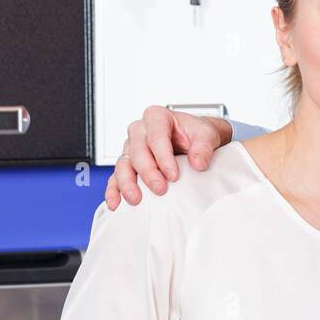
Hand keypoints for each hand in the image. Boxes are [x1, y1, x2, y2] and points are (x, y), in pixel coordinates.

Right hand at [104, 107, 232, 209]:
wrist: (193, 140)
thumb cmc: (195, 134)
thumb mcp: (206, 135)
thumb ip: (203, 147)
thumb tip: (198, 163)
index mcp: (157, 117)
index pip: (156, 137)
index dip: (163, 157)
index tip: (173, 175)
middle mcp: (140, 130)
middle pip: (138, 151)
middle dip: (148, 172)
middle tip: (160, 188)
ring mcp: (131, 147)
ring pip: (123, 164)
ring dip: (127, 183)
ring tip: (136, 199)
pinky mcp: (128, 163)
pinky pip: (116, 176)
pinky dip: (114, 190)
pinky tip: (116, 203)